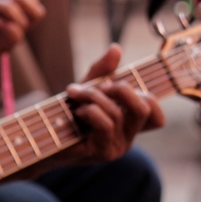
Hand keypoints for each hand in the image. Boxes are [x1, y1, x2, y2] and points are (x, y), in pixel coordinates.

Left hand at [59, 45, 164, 164]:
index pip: (157, 116)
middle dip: (122, 89)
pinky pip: (105, 124)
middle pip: (145, 108)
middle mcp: (128, 138)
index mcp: (130, 125)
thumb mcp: (87, 88)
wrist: (43, 138)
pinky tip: (77, 111)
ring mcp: (117, 147)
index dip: (146, 95)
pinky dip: (90, 110)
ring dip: (94, 96)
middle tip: (100, 85)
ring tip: (75, 94)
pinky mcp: (102, 152)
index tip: (116, 84)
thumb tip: (116, 49)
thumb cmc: (66, 114)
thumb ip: (102, 71)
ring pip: (118, 113)